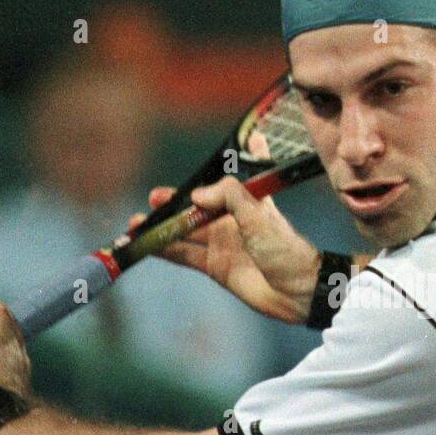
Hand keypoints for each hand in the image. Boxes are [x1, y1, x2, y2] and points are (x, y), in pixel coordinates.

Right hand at [130, 133, 322, 323]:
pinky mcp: (216, 267)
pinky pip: (185, 255)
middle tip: (154, 198)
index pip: (236, 179)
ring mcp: (223, 244)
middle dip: (176, 202)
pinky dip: (166, 250)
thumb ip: (229, 196)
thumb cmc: (285, 249)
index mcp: (247, 203)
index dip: (233, 163)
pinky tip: (148, 244)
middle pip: (198, 207)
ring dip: (164, 227)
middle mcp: (232, 221)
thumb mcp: (258, 215)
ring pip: (186, 232)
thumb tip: (196, 194)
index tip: (236, 143)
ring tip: (138, 223)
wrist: (297, 291)